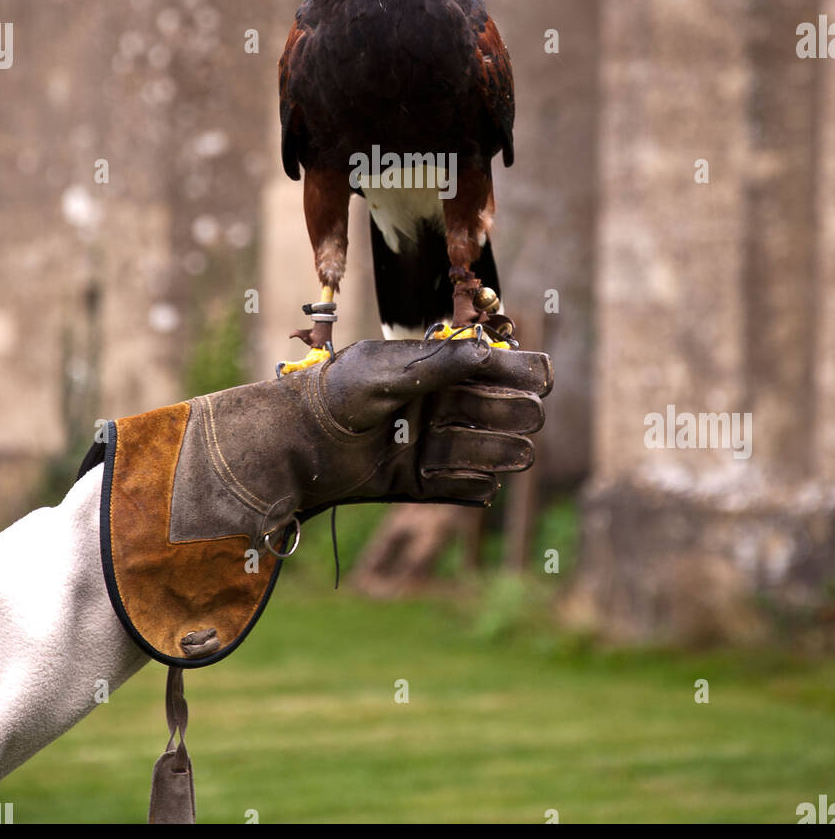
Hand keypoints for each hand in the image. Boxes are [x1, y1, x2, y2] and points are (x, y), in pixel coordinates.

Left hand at [178, 338, 551, 544]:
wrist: (296, 443)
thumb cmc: (337, 393)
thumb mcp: (384, 369)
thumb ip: (437, 362)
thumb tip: (490, 353)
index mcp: (435, 368)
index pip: (494, 367)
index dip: (521, 371)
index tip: (542, 379)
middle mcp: (439, 404)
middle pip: (499, 408)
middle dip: (514, 410)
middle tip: (526, 415)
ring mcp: (431, 442)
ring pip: (485, 448)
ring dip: (500, 449)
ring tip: (517, 452)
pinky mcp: (419, 479)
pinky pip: (461, 485)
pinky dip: (473, 482)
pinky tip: (479, 478)